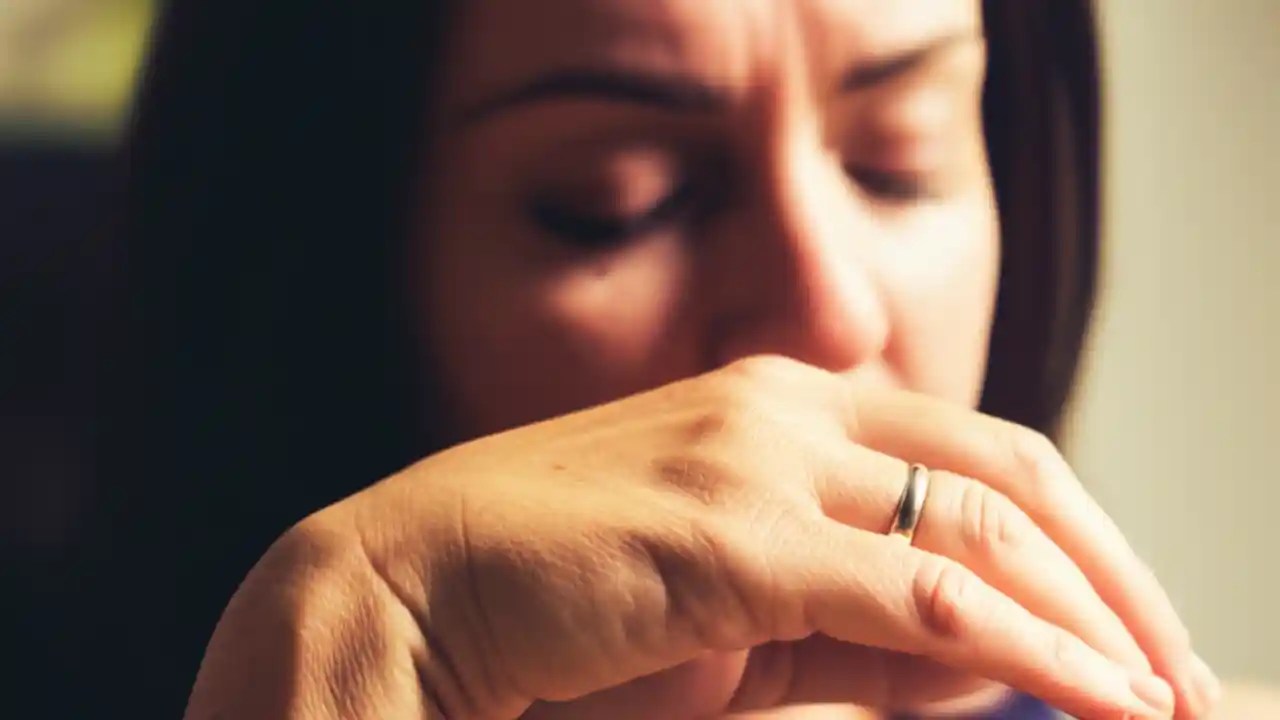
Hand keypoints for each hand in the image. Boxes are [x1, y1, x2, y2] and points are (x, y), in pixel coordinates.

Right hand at [185, 355, 1212, 719]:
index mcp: (782, 406)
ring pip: (976, 524)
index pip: (974, 456)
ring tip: (1155, 694)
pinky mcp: (731, 534)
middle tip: (1174, 667)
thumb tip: (991, 651)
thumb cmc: (562, 609)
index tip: (1126, 629)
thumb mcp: (740, 622)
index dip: (1074, 541)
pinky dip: (1022, 644)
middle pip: (1004, 471)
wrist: (406, 590)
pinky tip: (1088, 690)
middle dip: (1109, 572)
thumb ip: (861, 626)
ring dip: (1086, 612)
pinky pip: (917, 589)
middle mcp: (782, 406)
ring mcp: (755, 457)